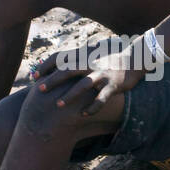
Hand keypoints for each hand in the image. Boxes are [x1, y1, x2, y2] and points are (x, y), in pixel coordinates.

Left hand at [31, 39, 147, 116]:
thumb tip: (58, 62)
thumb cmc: (109, 58)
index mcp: (84, 55)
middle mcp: (91, 63)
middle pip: (68, 70)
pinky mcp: (113, 85)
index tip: (34, 75)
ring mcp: (102, 74)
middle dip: (52, 80)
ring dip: (70, 95)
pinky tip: (83, 115)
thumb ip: (77, 57)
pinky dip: (92, 107)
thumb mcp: (92, 53)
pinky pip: (101, 98)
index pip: (61, 57)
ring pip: (83, 85)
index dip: (46, 65)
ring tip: (58, 104)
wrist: (135, 59)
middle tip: (39, 90)